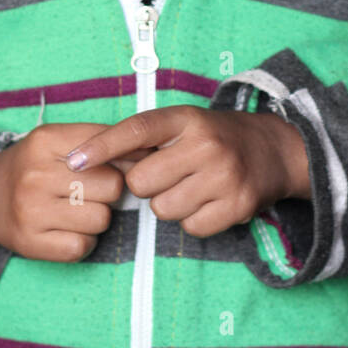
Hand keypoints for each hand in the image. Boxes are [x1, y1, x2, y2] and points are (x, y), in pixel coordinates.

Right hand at [0, 122, 132, 262]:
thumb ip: (103, 143)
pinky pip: (83, 247)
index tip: (118, 166)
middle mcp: (35, 174)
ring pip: (101, 219)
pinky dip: (83, 241)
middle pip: (112, 186)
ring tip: (76, 210)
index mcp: (46, 140)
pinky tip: (66, 230)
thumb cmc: (36, 165)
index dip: (122, 160)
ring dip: (97, 218)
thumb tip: (151, 154)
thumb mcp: (61, 141)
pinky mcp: (30, 243)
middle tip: (89, 192)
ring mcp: (30, 210)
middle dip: (109, 191)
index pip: (110, 149)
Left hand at [66, 106, 310, 238]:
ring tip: (191, 187)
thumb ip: (144, 139)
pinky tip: (207, 201)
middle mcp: (205, 144)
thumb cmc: (213, 138)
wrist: (273, 150)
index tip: (74, 161)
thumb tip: (89, 160)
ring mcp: (223, 175)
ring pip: (164, 209)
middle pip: (143, 182)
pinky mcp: (237, 205)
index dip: (103, 146)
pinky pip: (190, 228)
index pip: (137, 130)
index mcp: (186, 119)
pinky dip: (193, 220)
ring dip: (170, 204)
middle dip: (147, 184)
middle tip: (168, 174)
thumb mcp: (183, 124)